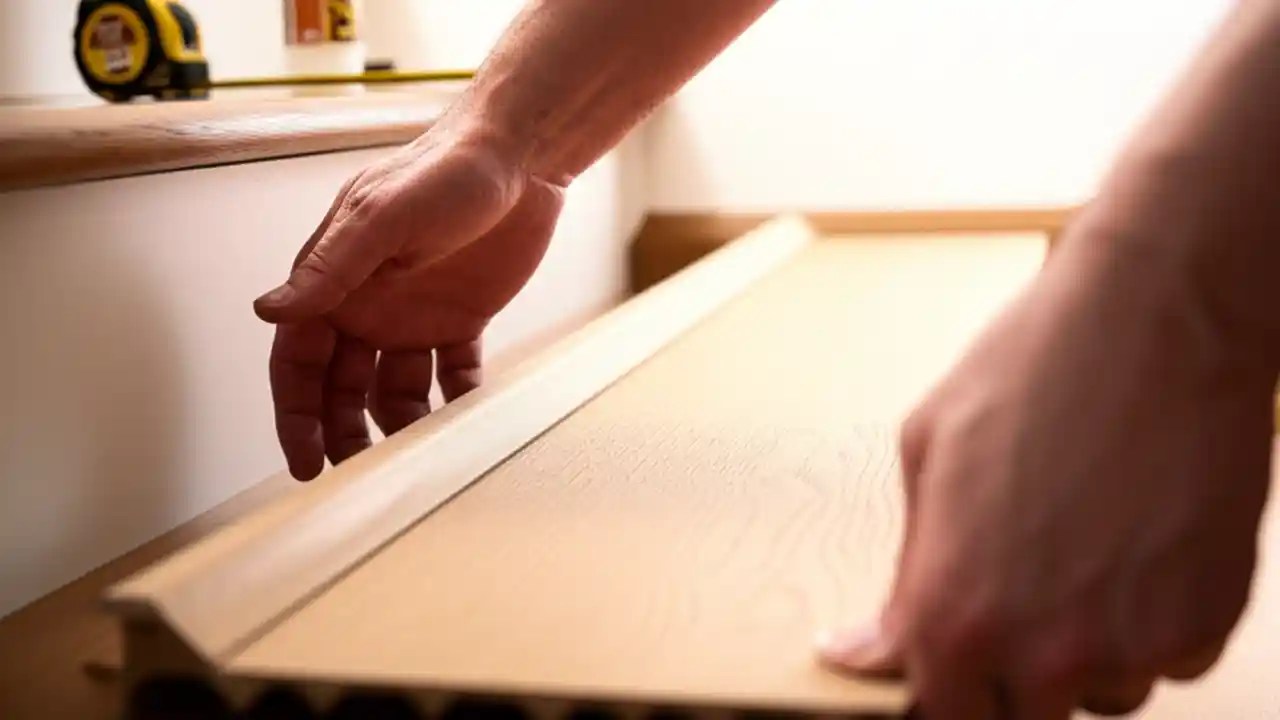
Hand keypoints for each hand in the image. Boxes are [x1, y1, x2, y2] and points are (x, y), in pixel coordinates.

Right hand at [254, 123, 564, 479]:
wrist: (521, 158)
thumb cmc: (444, 171)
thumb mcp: (383, 217)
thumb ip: (330, 268)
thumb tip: (266, 311)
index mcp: (336, 283)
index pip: (299, 364)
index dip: (297, 417)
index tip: (307, 466)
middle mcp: (369, 306)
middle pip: (342, 389)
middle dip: (344, 434)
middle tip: (362, 477)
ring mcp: (416, 316)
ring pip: (396, 391)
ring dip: (401, 426)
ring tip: (416, 457)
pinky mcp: (464, 320)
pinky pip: (454, 376)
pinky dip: (456, 403)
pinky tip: (464, 425)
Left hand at [819, 211, 1275, 716]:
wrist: (1158, 315)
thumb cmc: (1031, 368)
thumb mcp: (926, 457)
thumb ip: (901, 577)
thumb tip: (857, 654)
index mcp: (953, 615)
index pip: (943, 714)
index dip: (946, 688)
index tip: (953, 659)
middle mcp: (1043, 651)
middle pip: (1020, 718)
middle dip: (1010, 675)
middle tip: (1018, 595)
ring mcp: (1134, 644)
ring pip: (1100, 693)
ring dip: (1084, 651)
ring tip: (1079, 551)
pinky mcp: (1208, 620)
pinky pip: (1169, 661)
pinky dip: (1151, 624)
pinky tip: (1135, 546)